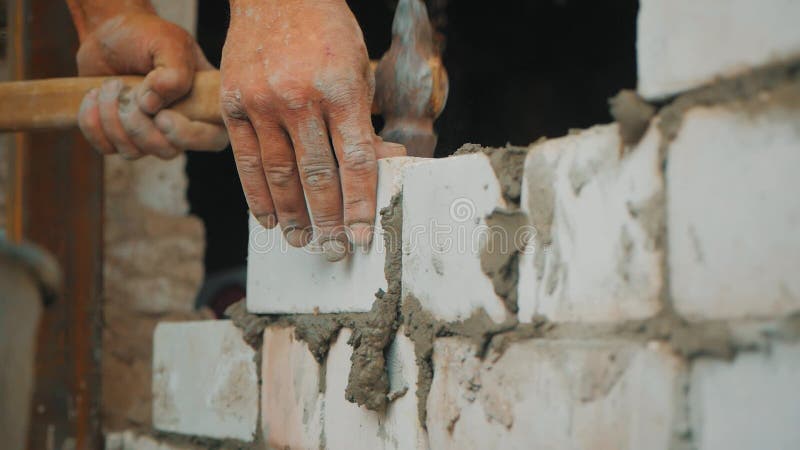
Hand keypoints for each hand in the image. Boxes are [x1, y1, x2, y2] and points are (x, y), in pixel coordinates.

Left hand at [76, 12, 227, 159]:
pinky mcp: (120, 137)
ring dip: (112, 116)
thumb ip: (175, 72)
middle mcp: (181, 125)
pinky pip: (105, 147)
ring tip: (110, 84)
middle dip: (139, 125)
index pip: (213, 139)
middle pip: (168, 151)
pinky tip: (94, 95)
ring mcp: (151, 135)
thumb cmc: (146, 36)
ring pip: (133, 152)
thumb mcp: (168, 43)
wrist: (109, 35)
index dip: (190, 137)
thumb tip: (154, 105)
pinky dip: (92, 120)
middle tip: (126, 89)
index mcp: (204, 104)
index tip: (162, 116)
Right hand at [220, 0, 404, 260]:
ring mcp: (262, 101)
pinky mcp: (233, 102)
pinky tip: (268, 218)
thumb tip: (382, 167)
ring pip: (279, 174)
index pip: (356, 161)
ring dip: (292, 215)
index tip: (362, 234)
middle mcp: (300, 97)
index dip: (360, 204)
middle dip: (329, 219)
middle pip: (318, 174)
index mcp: (341, 88)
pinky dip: (257, 194)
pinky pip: (246, 159)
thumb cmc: (327, 32)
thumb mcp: (359, 69)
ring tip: (302, 241)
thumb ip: (363, 121)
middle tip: (335, 249)